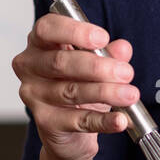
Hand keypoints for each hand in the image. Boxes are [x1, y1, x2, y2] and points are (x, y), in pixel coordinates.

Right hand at [12, 11, 139, 159]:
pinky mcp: (45, 122)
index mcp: (40, 43)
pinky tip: (120, 119)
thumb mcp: (97, 65)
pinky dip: (103, 121)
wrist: (72, 130)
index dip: (74, 31)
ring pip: (70, 91)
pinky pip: (78, 120)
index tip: (102, 38)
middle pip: (59, 62)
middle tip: (125, 72)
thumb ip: (109, 53)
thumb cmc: (78, 85)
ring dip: (105, 92)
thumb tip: (122, 48)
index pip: (47, 29)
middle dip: (96, 67)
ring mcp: (34, 95)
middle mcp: (30, 66)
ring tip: (130, 95)